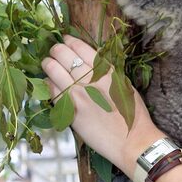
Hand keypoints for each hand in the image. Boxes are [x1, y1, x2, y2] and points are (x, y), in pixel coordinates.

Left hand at [41, 34, 161, 176]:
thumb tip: (93, 57)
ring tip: (48, 64)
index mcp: (107, 71)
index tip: (65, 39)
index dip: (70, 41)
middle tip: (54, 51)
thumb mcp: (125, 85)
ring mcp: (78, 94)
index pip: (81, 48)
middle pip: (63, 55)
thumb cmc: (133, 115)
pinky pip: (52, 91)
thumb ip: (108, 71)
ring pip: (53, 70)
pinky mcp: (70, 111)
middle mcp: (91, 79)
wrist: (132, 141)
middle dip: (56, 50)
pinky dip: (48, 84)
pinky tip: (50, 83)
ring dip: (48, 64)